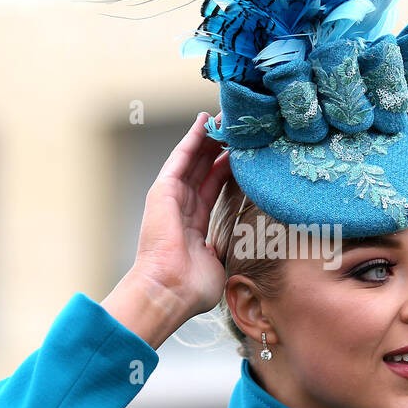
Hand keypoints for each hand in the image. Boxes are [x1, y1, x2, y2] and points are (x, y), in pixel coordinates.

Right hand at [128, 110, 233, 320]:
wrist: (168, 291)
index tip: (244, 154)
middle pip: (203, 169)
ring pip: (194, 159)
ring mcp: (170, 198)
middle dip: (220, 146)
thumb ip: (227, 252)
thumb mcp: (218, 265)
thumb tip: (244, 252)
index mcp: (193, 225)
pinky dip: (192, 138)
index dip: (227, 169)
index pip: (213, 189)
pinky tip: (204, 121)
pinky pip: (181, 158)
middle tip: (238, 126)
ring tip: (226, 116)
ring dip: (209, 136)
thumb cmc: (191, 288)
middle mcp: (181, 208)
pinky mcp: (163, 190)